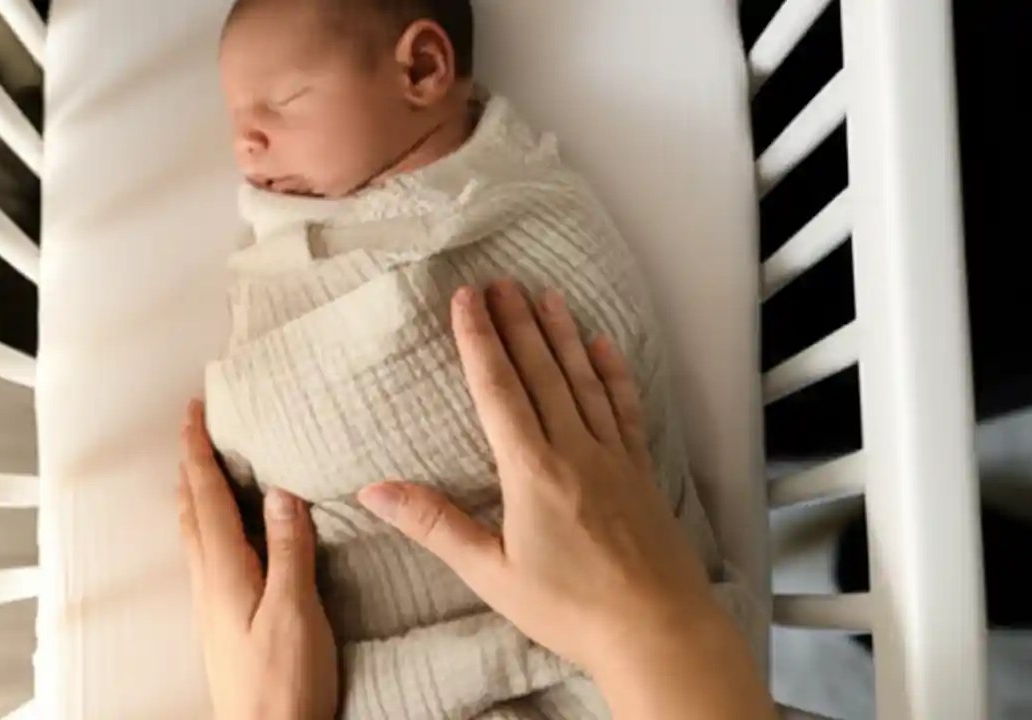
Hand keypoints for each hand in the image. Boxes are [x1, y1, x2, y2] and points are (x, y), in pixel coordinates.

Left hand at [179, 401, 337, 719]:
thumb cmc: (281, 683)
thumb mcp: (294, 612)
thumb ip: (290, 551)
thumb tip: (284, 491)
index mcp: (224, 570)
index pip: (206, 495)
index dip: (199, 450)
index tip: (194, 409)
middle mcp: (210, 580)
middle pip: (193, 508)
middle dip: (192, 463)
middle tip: (196, 424)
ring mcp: (213, 601)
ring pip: (197, 531)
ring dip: (199, 491)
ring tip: (207, 465)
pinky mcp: (225, 619)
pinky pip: (210, 553)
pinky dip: (212, 522)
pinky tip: (229, 530)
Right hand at [357, 281, 772, 717]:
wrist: (658, 631)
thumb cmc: (571, 608)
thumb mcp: (491, 574)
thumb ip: (435, 525)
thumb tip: (373, 492)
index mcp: (532, 470)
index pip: (498, 389)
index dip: (479, 340)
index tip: (466, 297)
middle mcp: (574, 449)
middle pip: (540, 372)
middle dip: (516, 323)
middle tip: (500, 280)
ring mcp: (613, 455)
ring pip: (582, 380)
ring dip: (561, 334)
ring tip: (545, 295)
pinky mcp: (641, 470)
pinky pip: (624, 407)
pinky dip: (612, 372)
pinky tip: (603, 346)